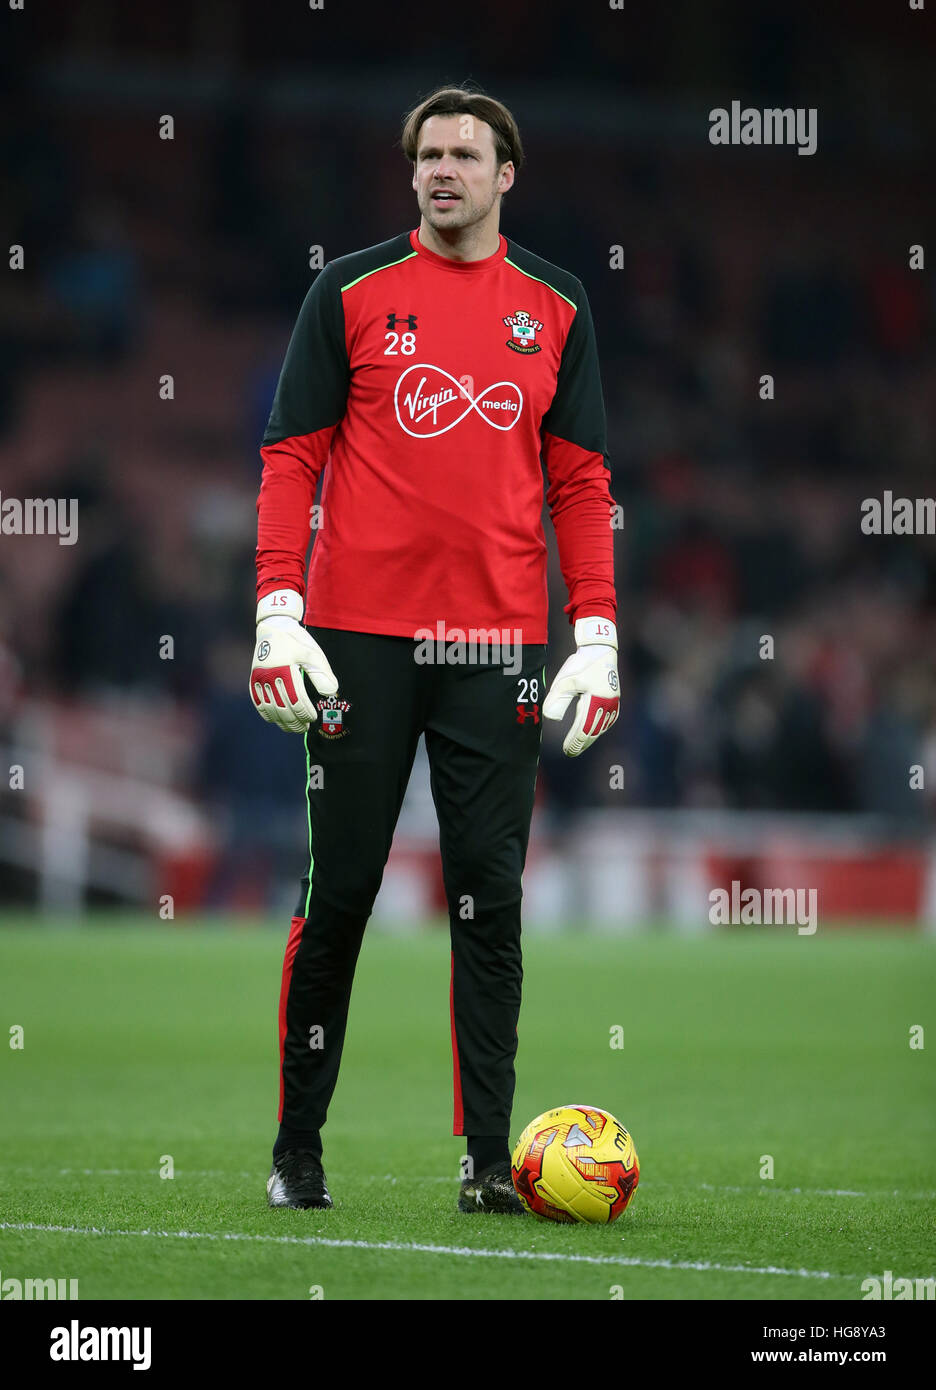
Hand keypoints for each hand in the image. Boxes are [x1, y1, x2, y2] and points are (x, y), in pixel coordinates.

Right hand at [249, 589, 338, 732]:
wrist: (274, 625)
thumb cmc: (297, 640)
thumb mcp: (313, 653)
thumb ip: (322, 674)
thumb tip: (332, 692)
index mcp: (285, 670)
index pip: (296, 700)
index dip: (305, 712)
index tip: (313, 718)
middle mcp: (269, 676)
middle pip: (282, 708)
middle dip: (294, 721)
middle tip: (304, 728)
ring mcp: (259, 678)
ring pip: (269, 708)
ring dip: (281, 721)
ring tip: (292, 728)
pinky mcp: (253, 678)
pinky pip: (257, 701)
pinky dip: (266, 713)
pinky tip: (275, 720)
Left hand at [542, 616, 619, 756]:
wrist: (600, 650)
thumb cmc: (581, 665)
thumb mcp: (565, 681)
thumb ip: (557, 699)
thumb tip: (550, 717)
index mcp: (595, 702)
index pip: (584, 729)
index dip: (575, 742)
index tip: (566, 750)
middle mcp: (607, 705)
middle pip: (593, 732)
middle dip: (581, 743)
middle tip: (569, 752)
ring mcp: (613, 703)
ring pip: (601, 727)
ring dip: (589, 738)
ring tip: (577, 745)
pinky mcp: (614, 700)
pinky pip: (607, 720)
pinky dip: (597, 729)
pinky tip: (591, 733)